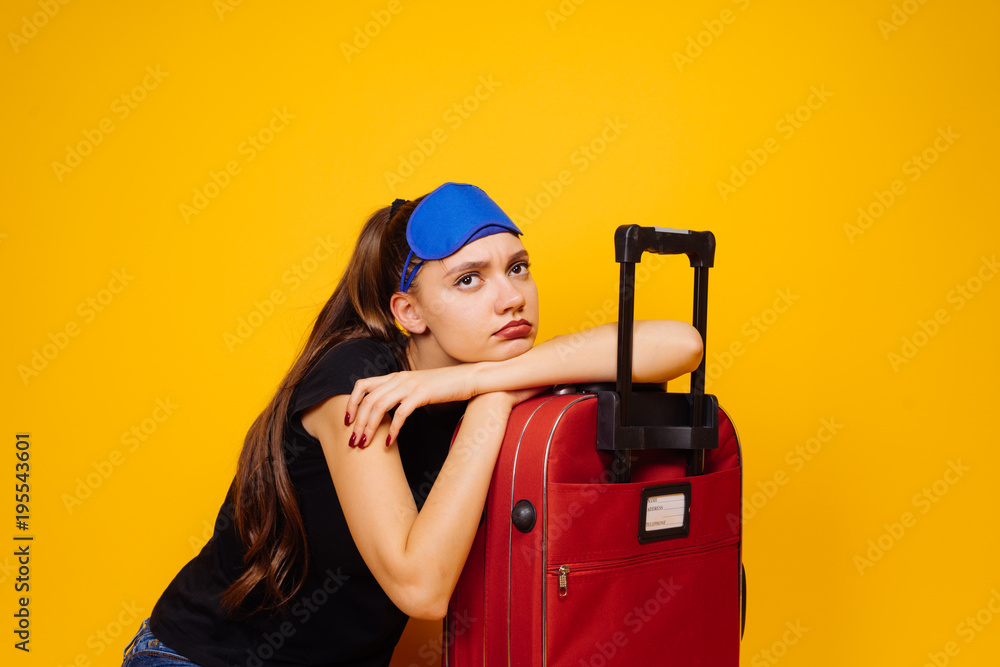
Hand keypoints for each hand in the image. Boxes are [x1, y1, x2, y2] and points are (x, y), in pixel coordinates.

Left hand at [345, 365, 478, 448]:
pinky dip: (392, 429)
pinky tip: (389, 442)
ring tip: (365, 444)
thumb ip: (400, 394)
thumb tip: (386, 412)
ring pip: (379, 406)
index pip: (362, 385)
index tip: (348, 421)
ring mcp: (410, 385)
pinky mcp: (422, 394)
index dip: (351, 403)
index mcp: (394, 376)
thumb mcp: (416, 387)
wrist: (468, 377)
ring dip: (369, 427)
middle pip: (368, 400)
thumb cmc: (443, 386)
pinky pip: (401, 413)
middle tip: (353, 442)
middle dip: (357, 423)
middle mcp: (398, 378)